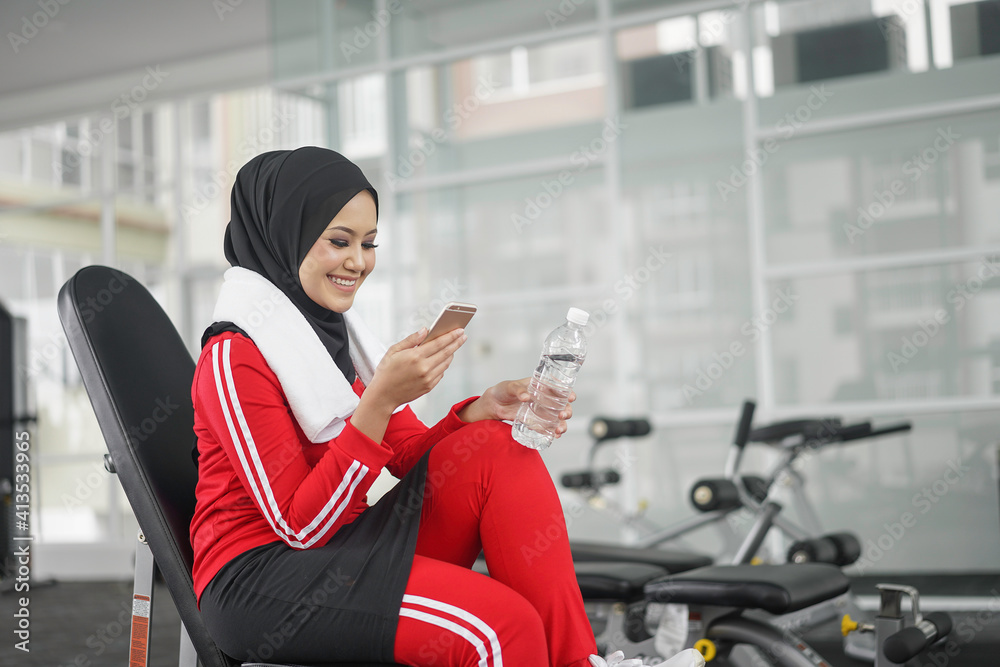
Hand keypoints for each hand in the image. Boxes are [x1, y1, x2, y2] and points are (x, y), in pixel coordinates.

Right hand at [367, 327, 465, 409]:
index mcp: (415, 356)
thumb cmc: (386, 371)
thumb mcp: (393, 351)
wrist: (383, 396)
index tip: (460, 330)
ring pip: (446, 363)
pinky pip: (441, 373)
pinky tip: (442, 359)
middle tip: (463, 335)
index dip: (451, 335)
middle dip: (456, 342)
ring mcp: (428, 379)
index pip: (439, 343)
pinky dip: (443, 365)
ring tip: (453, 346)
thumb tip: (425, 330)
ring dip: (451, 353)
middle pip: (446, 352)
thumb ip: (411, 339)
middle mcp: (424, 368)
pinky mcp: (429, 387)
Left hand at [460, 378, 575, 436]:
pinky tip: (554, 436)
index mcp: (542, 387)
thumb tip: (525, 397)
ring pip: (558, 419)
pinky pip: (547, 428)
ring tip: (559, 430)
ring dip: (562, 425)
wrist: (494, 404)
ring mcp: (541, 412)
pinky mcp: (535, 422)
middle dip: (567, 412)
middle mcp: (545, 400)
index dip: (568, 393)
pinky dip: (552, 432)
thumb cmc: (503, 390)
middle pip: (563, 406)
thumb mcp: (510, 386)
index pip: (560, 389)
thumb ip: (518, 390)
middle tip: (562, 415)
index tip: (571, 397)